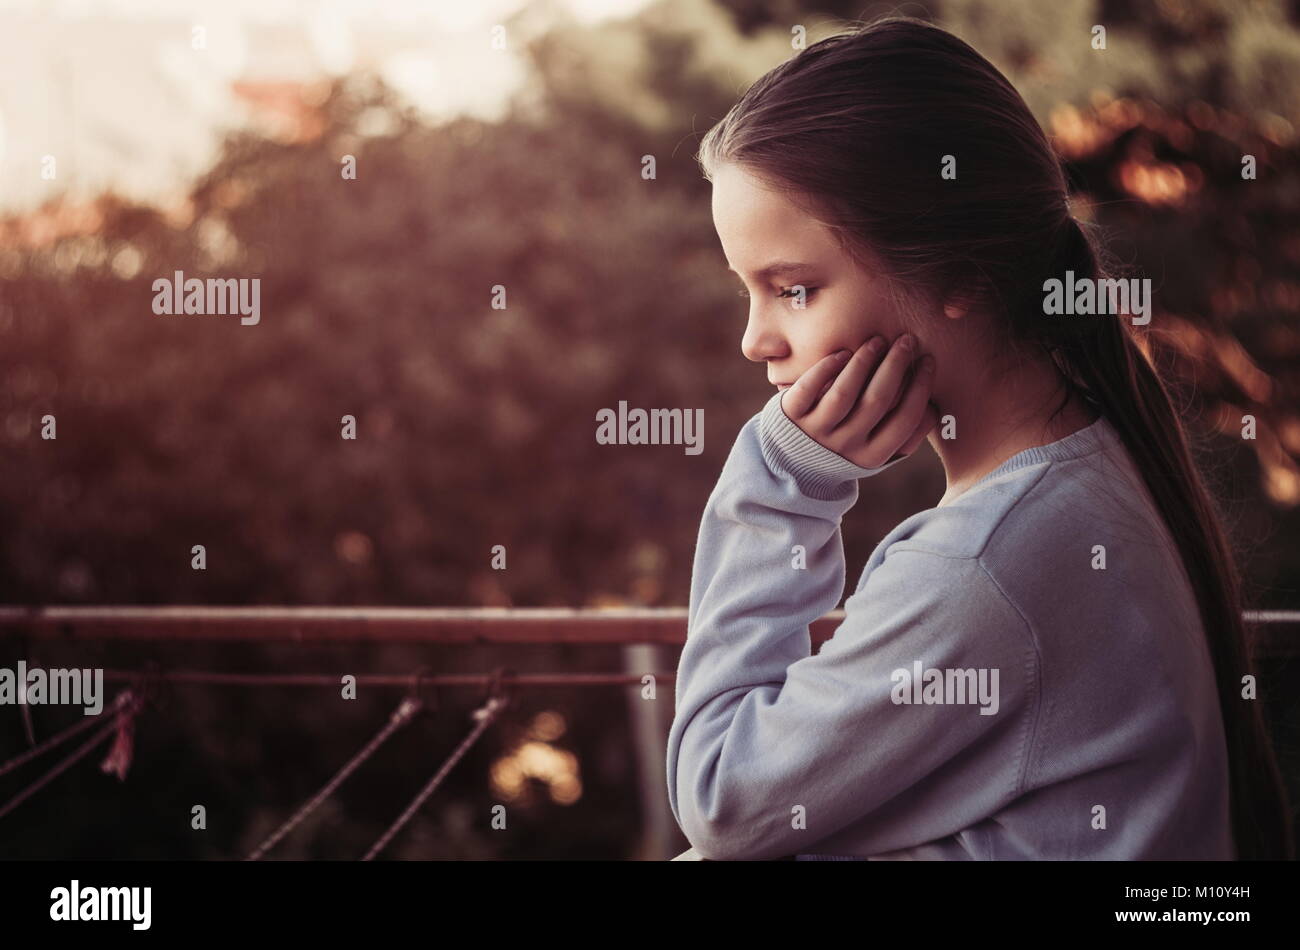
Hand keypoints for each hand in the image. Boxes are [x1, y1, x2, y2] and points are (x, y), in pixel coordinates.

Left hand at [779, 333, 939, 468]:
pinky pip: (809, 387)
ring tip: (877, 341)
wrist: (793, 464)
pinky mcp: (790, 415)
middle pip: (877, 400)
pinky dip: (827, 367)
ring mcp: (814, 431)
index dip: (921, 387)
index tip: (928, 360)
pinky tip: (843, 352)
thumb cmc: (846, 450)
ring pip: (843, 392)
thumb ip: (905, 436)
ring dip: (864, 361)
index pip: (905, 419)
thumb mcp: (875, 452)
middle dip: (896, 365)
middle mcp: (844, 445)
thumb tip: (934, 407)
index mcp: (871, 457)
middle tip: (907, 340)